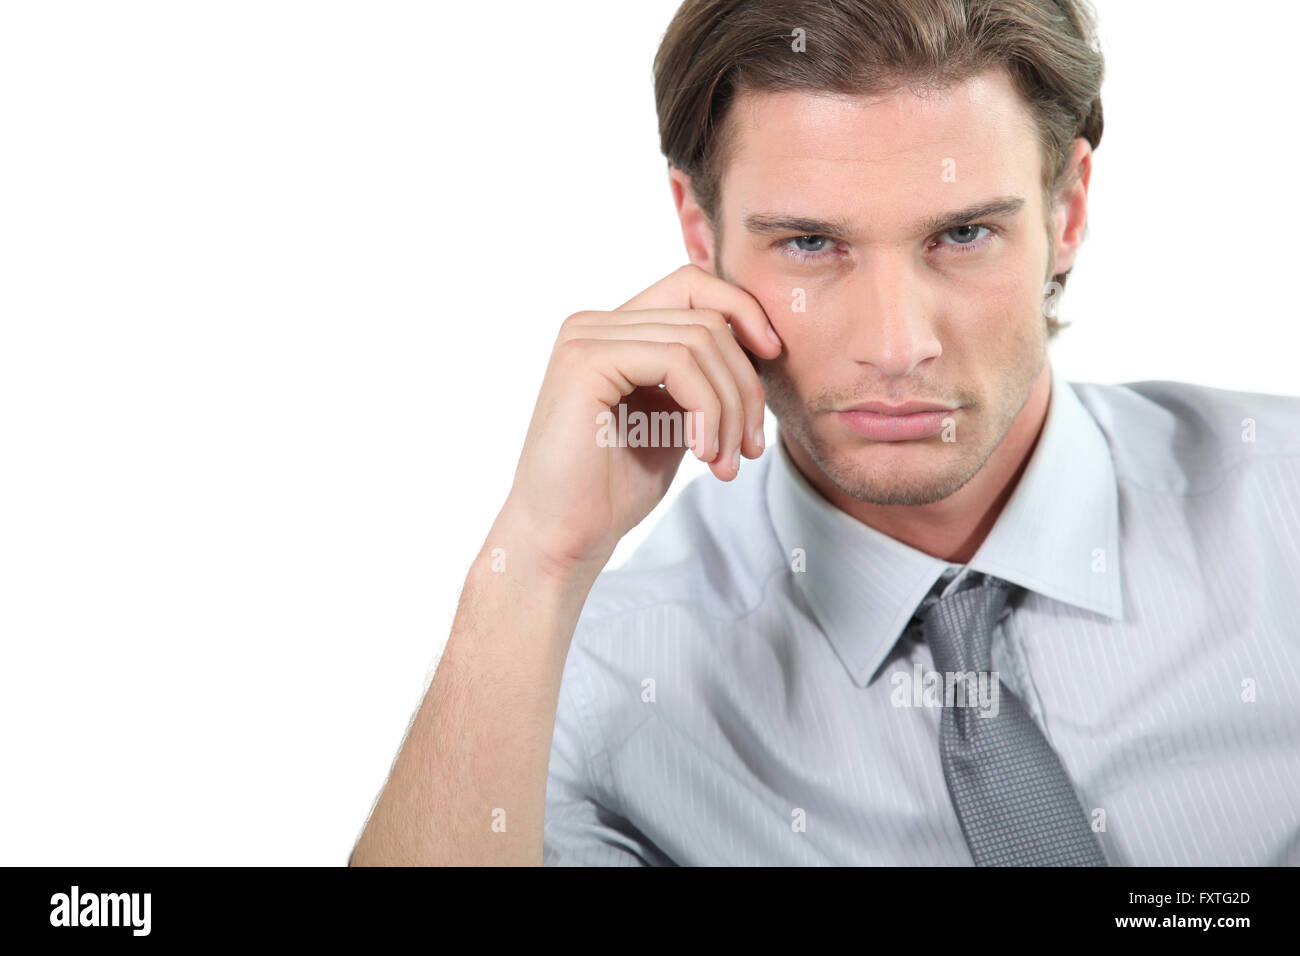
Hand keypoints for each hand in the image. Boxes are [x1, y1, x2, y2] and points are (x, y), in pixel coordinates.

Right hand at [499, 263, 781, 580]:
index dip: (744, 312)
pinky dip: (707, 409)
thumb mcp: (674, 420)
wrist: (564, 538)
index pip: (693, 285)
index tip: (774, 362)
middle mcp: (594, 323)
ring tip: (727, 461)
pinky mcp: (585, 362)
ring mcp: (586, 338)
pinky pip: (677, 362)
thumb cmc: (613, 489)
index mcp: (613, 331)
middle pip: (707, 317)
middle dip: (745, 386)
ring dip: (730, 408)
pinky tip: (702, 453)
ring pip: (700, 340)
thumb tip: (763, 345)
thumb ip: (703, 377)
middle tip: (749, 449)